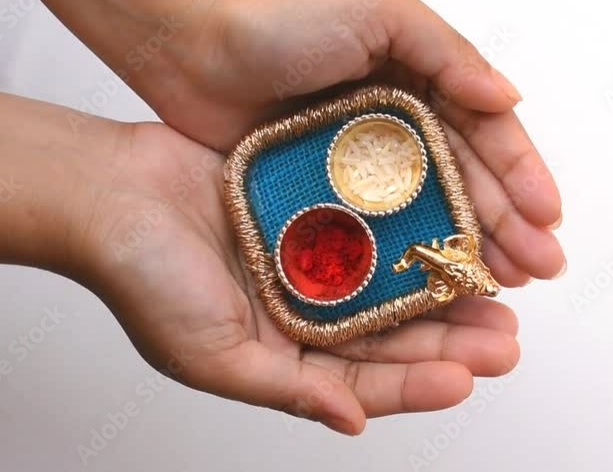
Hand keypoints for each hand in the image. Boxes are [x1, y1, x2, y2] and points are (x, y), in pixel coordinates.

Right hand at [78, 121, 522, 433]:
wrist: (106, 191)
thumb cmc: (141, 278)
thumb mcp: (210, 354)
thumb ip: (286, 390)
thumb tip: (352, 422)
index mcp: (283, 352)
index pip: (365, 378)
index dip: (417, 383)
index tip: (467, 379)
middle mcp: (304, 306)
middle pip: (392, 330)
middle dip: (451, 337)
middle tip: (506, 338)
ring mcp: (311, 252)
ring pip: (393, 276)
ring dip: (443, 284)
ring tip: (498, 291)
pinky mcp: (311, 201)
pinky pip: (371, 218)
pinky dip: (408, 225)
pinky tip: (448, 228)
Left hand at [134, 0, 565, 285]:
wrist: (187, 42)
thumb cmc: (278, 15)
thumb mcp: (375, 9)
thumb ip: (446, 51)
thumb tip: (508, 100)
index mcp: (420, 78)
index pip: (486, 134)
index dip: (521, 176)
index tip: (547, 221)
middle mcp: (398, 125)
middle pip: (467, 182)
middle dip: (508, 225)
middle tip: (538, 271)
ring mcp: (360, 165)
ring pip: (429, 215)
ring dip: (469, 250)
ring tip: (504, 290)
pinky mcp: (322, 195)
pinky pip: (376, 234)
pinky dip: (407, 259)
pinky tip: (432, 287)